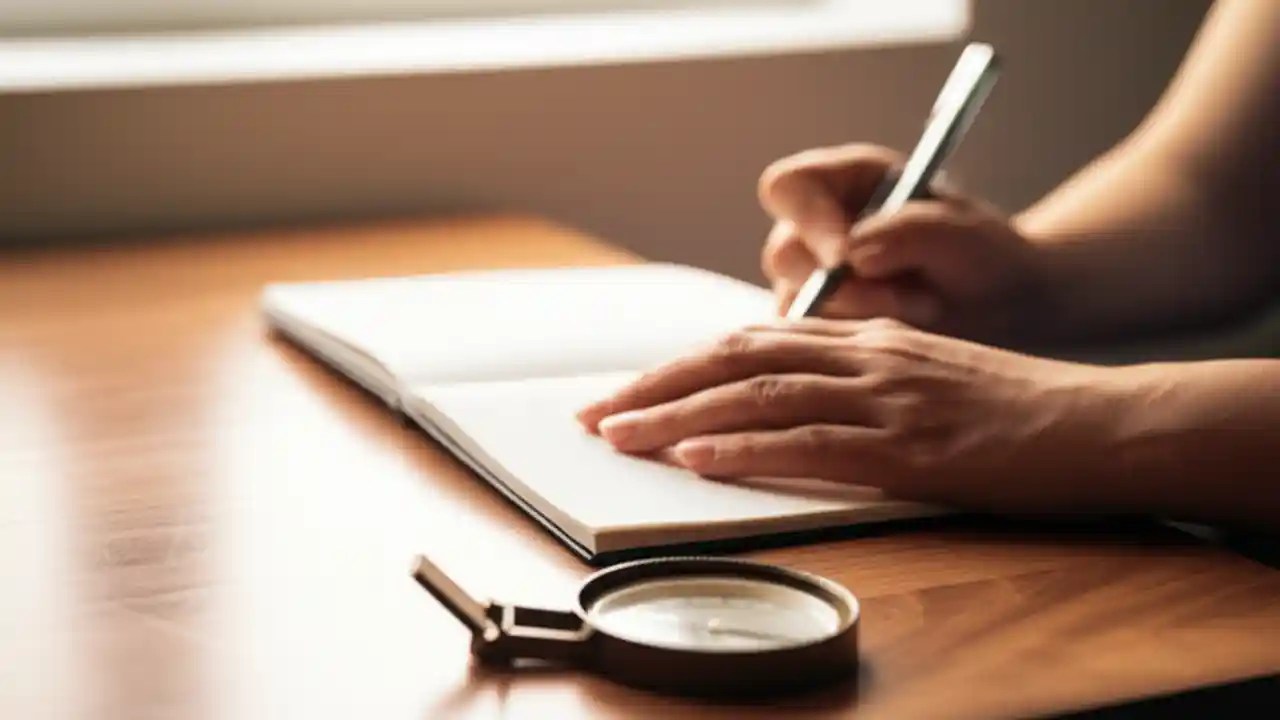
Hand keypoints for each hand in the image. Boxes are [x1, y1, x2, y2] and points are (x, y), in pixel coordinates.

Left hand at [578, 319, 1133, 514]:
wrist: (1103, 423)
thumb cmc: (1014, 411)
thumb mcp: (923, 381)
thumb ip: (855, 387)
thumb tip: (783, 411)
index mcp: (864, 340)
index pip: (750, 340)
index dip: (680, 364)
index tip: (628, 391)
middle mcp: (865, 355)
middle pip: (738, 356)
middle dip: (658, 384)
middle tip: (595, 414)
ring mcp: (887, 396)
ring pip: (761, 393)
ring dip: (680, 414)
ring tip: (621, 436)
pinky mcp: (913, 444)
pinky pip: (813, 442)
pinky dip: (748, 446)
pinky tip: (699, 457)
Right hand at [760, 144, 1052, 343]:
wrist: (1007, 316)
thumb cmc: (987, 260)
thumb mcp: (966, 236)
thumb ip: (911, 231)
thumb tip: (852, 252)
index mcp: (846, 182)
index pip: (789, 186)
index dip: (807, 219)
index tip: (847, 257)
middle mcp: (817, 229)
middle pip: (783, 254)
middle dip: (843, 287)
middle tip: (911, 300)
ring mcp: (812, 282)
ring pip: (794, 305)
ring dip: (856, 320)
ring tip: (920, 315)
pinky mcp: (815, 329)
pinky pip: (804, 345)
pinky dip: (847, 349)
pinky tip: (897, 341)